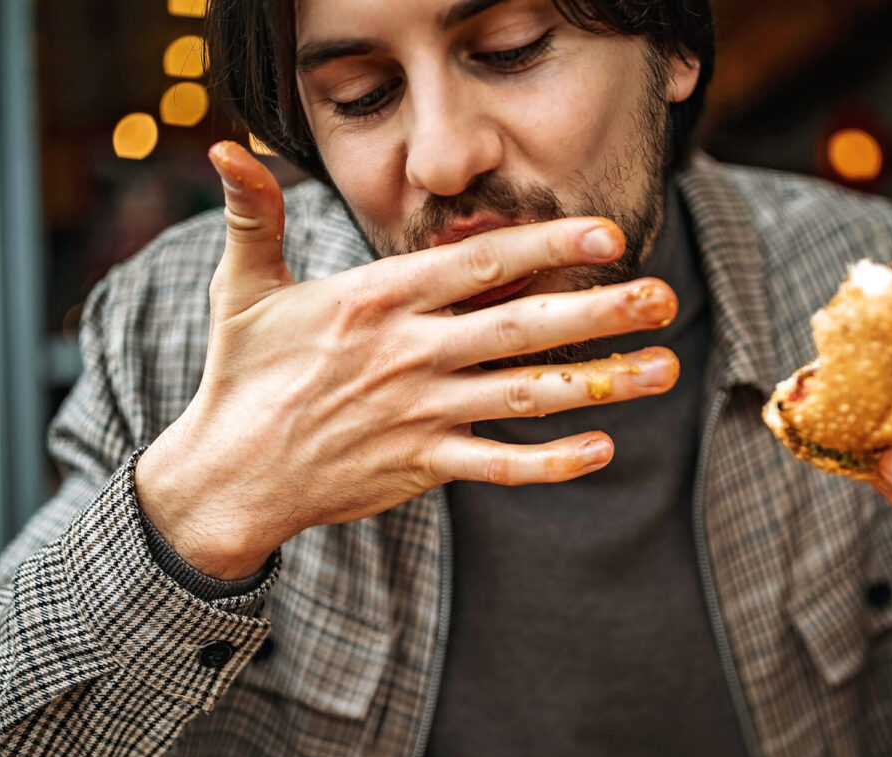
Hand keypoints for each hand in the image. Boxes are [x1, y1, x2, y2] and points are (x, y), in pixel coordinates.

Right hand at [136, 142, 679, 577]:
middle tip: (664, 297)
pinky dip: (551, 463)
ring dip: (601, 382)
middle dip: (599, 310)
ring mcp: (420, 412)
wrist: (230, 474)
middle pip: (522, 325)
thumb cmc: (242, 374)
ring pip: (526, 395)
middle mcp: (408, 353)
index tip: (607, 235)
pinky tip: (604, 449)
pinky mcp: (422, 466)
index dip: (546, 245)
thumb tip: (226, 147)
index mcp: (377, 299)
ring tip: (665, 368)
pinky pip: (500, 466)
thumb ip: (252, 214)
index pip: (478, 262)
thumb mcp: (243, 286)